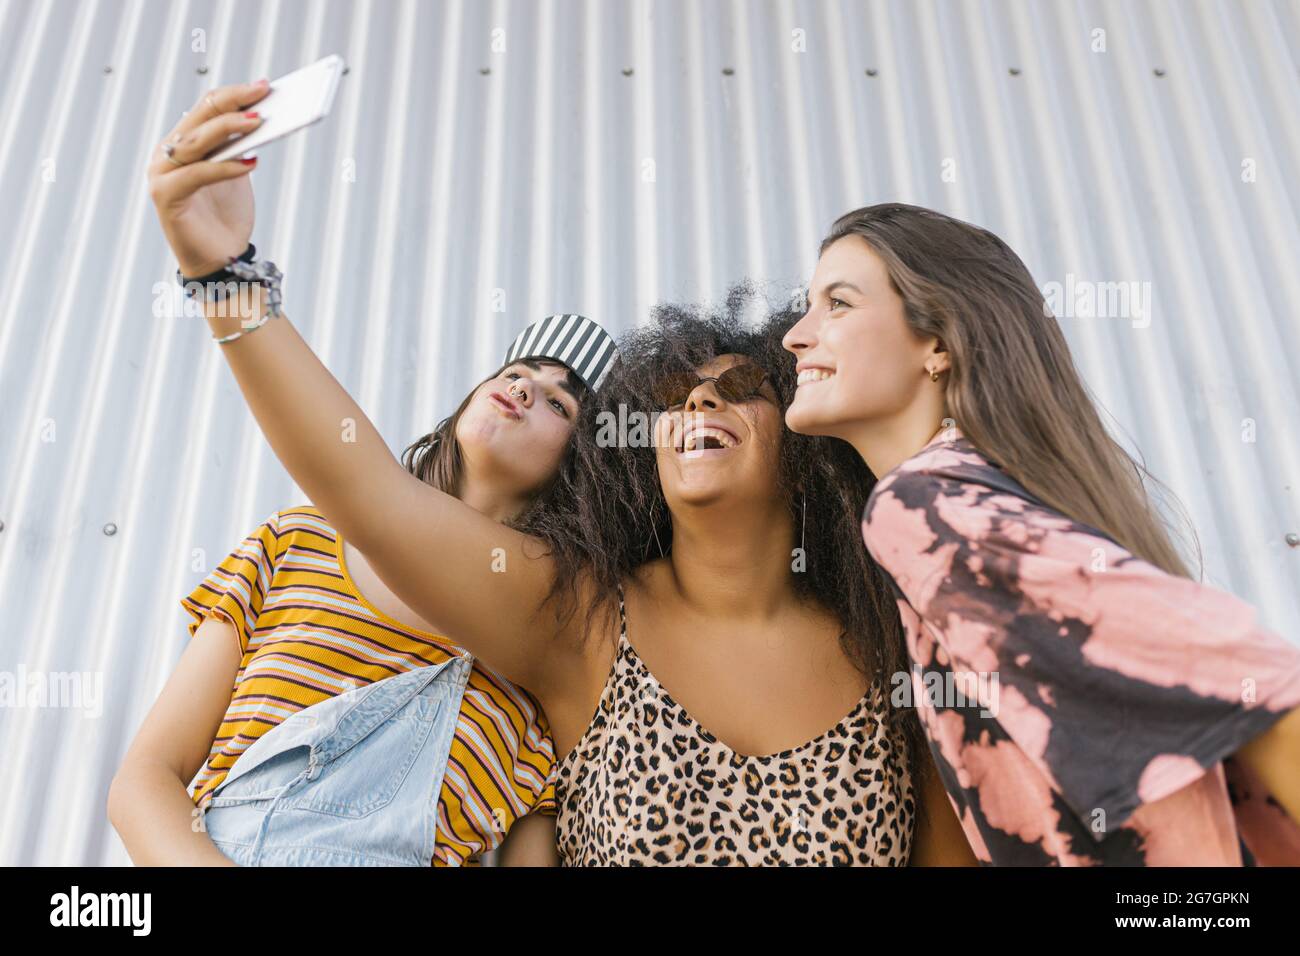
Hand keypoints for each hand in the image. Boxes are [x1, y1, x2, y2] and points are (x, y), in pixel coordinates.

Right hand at [147, 80, 271, 276]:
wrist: (219, 260)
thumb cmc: (227, 217)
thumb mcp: (237, 173)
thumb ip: (240, 146)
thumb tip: (263, 116)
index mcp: (182, 143)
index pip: (206, 107)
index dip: (235, 94)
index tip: (264, 86)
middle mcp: (166, 153)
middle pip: (200, 117)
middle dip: (234, 102)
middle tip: (263, 93)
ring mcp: (161, 174)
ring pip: (197, 142)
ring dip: (230, 129)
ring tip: (260, 122)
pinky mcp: (165, 196)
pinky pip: (198, 174)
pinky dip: (225, 167)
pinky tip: (251, 162)